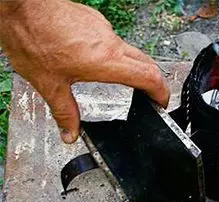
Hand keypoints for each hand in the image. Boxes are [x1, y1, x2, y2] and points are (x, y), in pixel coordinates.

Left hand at [0, 0, 169, 142]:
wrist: (18, 5)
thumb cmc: (30, 37)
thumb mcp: (48, 84)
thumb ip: (64, 112)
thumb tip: (70, 133)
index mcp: (106, 62)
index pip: (149, 77)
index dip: (162, 93)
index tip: (162, 103)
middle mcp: (110, 43)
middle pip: (147, 63)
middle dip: (153, 82)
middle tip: (150, 96)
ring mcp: (103, 28)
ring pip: (128, 50)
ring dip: (130, 66)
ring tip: (118, 79)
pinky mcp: (93, 19)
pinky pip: (111, 39)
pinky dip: (111, 53)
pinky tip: (93, 59)